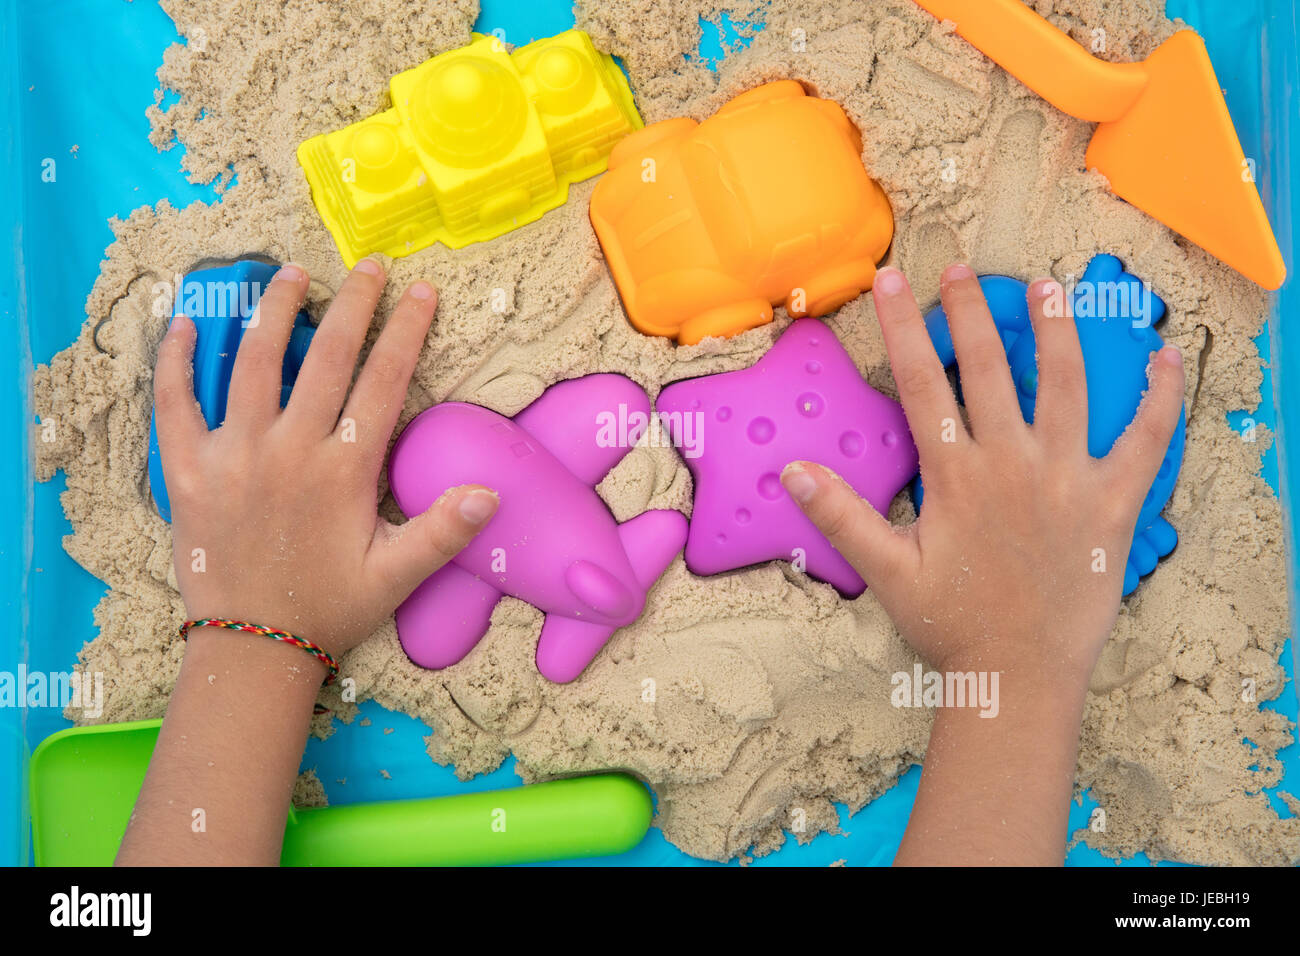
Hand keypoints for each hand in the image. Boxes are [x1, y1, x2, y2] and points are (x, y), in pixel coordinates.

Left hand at [153, 259, 498, 659]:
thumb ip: (442, 531)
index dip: (405, 331)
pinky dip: (178, 361)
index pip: (382, 382)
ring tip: (289, 275)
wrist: (251, 648)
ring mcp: (235, 454)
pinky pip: (176, 403)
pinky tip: (186, 323)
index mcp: (343, 470)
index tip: (419, 291)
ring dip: (274, 314)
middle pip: (325, 358)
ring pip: (253, 365)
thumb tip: (489, 491)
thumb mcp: (396, 576)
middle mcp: (290, 449)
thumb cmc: (329, 609)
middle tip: (367, 266)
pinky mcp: (189, 470)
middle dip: (353, 305)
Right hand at [781, 263, 1184, 687]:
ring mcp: (1067, 478)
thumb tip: (793, 469)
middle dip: (971, 312)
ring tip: (1049, 287)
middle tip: (962, 270)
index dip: (904, 326)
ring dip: (1055, 332)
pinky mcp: (1113, 502)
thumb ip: (841, 514)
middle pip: (989, 368)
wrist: (1020, 677)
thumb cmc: (952, 625)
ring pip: (1065, 386)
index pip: (923, 383)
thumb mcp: (886, 571)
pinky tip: (1165, 361)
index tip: (892, 281)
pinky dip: (1158, 399)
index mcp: (956, 475)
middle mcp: (1012, 463)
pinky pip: (1144, 441)